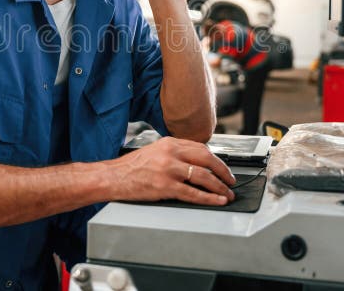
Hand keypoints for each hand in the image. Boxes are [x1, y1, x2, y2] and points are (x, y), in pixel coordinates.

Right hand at [110, 137, 236, 205]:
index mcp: (169, 142)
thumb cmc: (130, 166)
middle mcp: (170, 153)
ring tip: (227, 193)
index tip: (223, 167)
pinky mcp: (165, 186)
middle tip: (231, 180)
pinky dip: (208, 198)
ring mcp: (168, 170)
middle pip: (207, 159)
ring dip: (220, 186)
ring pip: (203, 176)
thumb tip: (195, 162)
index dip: (216, 159)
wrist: (112, 177)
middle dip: (223, 171)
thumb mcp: (154, 151)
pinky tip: (216, 200)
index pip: (201, 147)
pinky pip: (193, 193)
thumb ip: (174, 153)